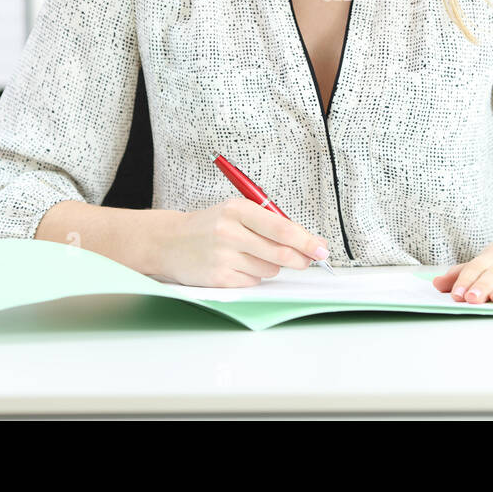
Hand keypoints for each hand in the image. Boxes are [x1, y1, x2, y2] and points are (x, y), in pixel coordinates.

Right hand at [145, 198, 329, 287]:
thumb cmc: (211, 225)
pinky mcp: (218, 278)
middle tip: (308, 260)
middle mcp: (229, 232)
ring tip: (250, 255)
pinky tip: (237, 266)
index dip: (306, 240)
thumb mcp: (237, 212)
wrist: (170, 242)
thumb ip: (269, 223)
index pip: (282, 228)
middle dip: (300, 259)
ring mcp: (222, 257)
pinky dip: (253, 276)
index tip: (322, 248)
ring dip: (270, 266)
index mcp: (238, 209)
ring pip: (269, 269)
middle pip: (280, 253)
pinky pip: (253, 282)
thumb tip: (305, 241)